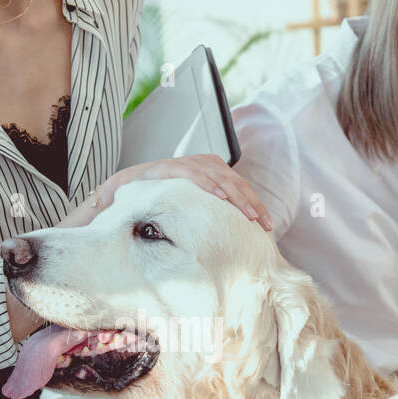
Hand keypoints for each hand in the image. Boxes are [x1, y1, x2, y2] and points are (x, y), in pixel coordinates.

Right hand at [110, 154, 272, 229]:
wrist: (128, 188)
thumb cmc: (164, 199)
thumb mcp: (193, 205)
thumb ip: (212, 211)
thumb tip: (234, 235)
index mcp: (216, 170)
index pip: (242, 189)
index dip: (257, 206)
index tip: (268, 227)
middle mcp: (206, 163)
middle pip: (237, 184)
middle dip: (252, 205)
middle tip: (264, 225)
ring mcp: (191, 163)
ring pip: (221, 179)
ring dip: (237, 197)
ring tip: (249, 214)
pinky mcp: (173, 166)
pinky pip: (195, 175)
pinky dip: (209, 185)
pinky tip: (220, 197)